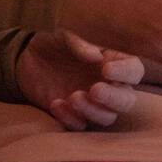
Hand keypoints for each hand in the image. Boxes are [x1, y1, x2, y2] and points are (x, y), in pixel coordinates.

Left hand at [15, 30, 143, 129]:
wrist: (26, 59)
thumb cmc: (54, 43)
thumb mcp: (64, 36)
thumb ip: (80, 44)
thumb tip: (97, 57)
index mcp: (113, 62)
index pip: (134, 71)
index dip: (126, 73)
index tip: (106, 70)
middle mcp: (108, 85)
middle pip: (127, 101)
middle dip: (113, 99)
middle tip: (94, 90)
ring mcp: (92, 103)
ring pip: (107, 118)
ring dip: (92, 111)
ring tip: (73, 96)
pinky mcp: (74, 116)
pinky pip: (79, 125)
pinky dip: (70, 118)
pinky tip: (56, 103)